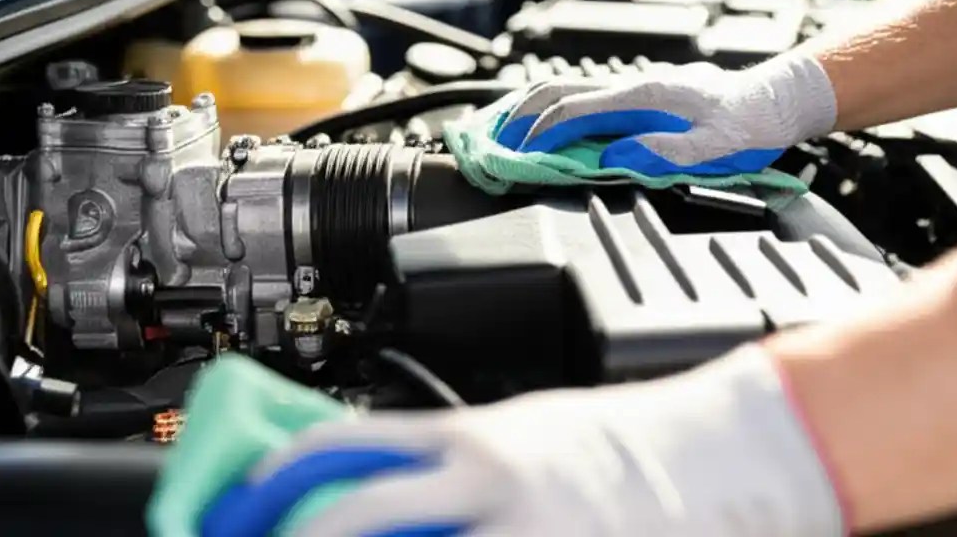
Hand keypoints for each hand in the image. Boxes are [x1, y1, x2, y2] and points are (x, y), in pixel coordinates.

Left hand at [242, 347, 844, 536]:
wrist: (725, 458)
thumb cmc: (622, 441)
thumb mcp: (512, 430)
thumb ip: (436, 458)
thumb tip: (353, 479)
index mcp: (467, 436)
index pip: (336, 447)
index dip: (268, 482)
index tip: (230, 510)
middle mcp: (486, 484)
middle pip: (349, 518)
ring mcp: (524, 534)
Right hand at [495, 54, 836, 176]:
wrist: (776, 101)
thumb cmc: (749, 123)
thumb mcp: (715, 146)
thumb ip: (666, 152)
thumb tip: (617, 158)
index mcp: (643, 97)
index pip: (572, 111)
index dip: (539, 135)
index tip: (515, 157)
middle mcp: (631, 86)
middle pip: (556, 90)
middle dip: (518, 115)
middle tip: (492, 142)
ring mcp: (632, 89)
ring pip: (565, 89)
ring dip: (530, 109)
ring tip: (502, 132)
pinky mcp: (638, 98)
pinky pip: (584, 99)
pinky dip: (553, 110)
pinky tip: (543, 127)